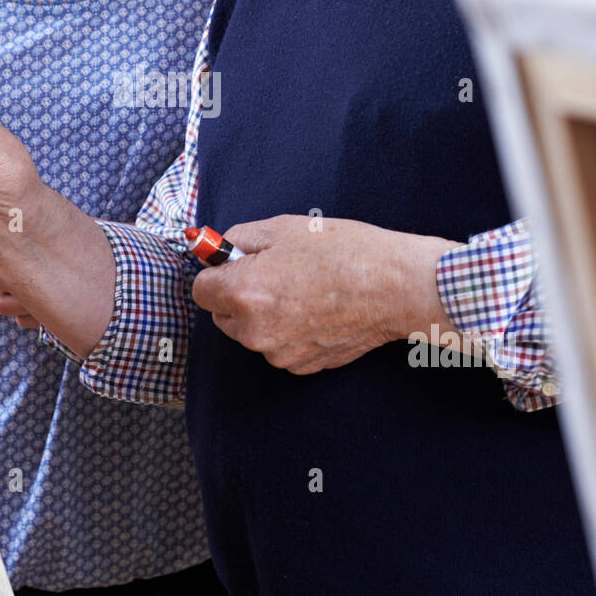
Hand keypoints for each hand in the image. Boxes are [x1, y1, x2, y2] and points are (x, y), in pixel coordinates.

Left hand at [191, 214, 459, 375]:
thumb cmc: (343, 252)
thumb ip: (239, 238)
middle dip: (237, 296)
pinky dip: (288, 332)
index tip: (234, 264)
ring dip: (263, 316)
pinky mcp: (302, 366)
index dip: (217, 273)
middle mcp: (255, 331)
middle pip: (222, 316)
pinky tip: (316, 310)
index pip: (201, 290)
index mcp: (243, 294)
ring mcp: (279, 353)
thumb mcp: (283, 228)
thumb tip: (218, 249)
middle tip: (274, 273)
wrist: (394, 287)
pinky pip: (278, 347)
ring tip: (301, 290)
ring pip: (252, 333)